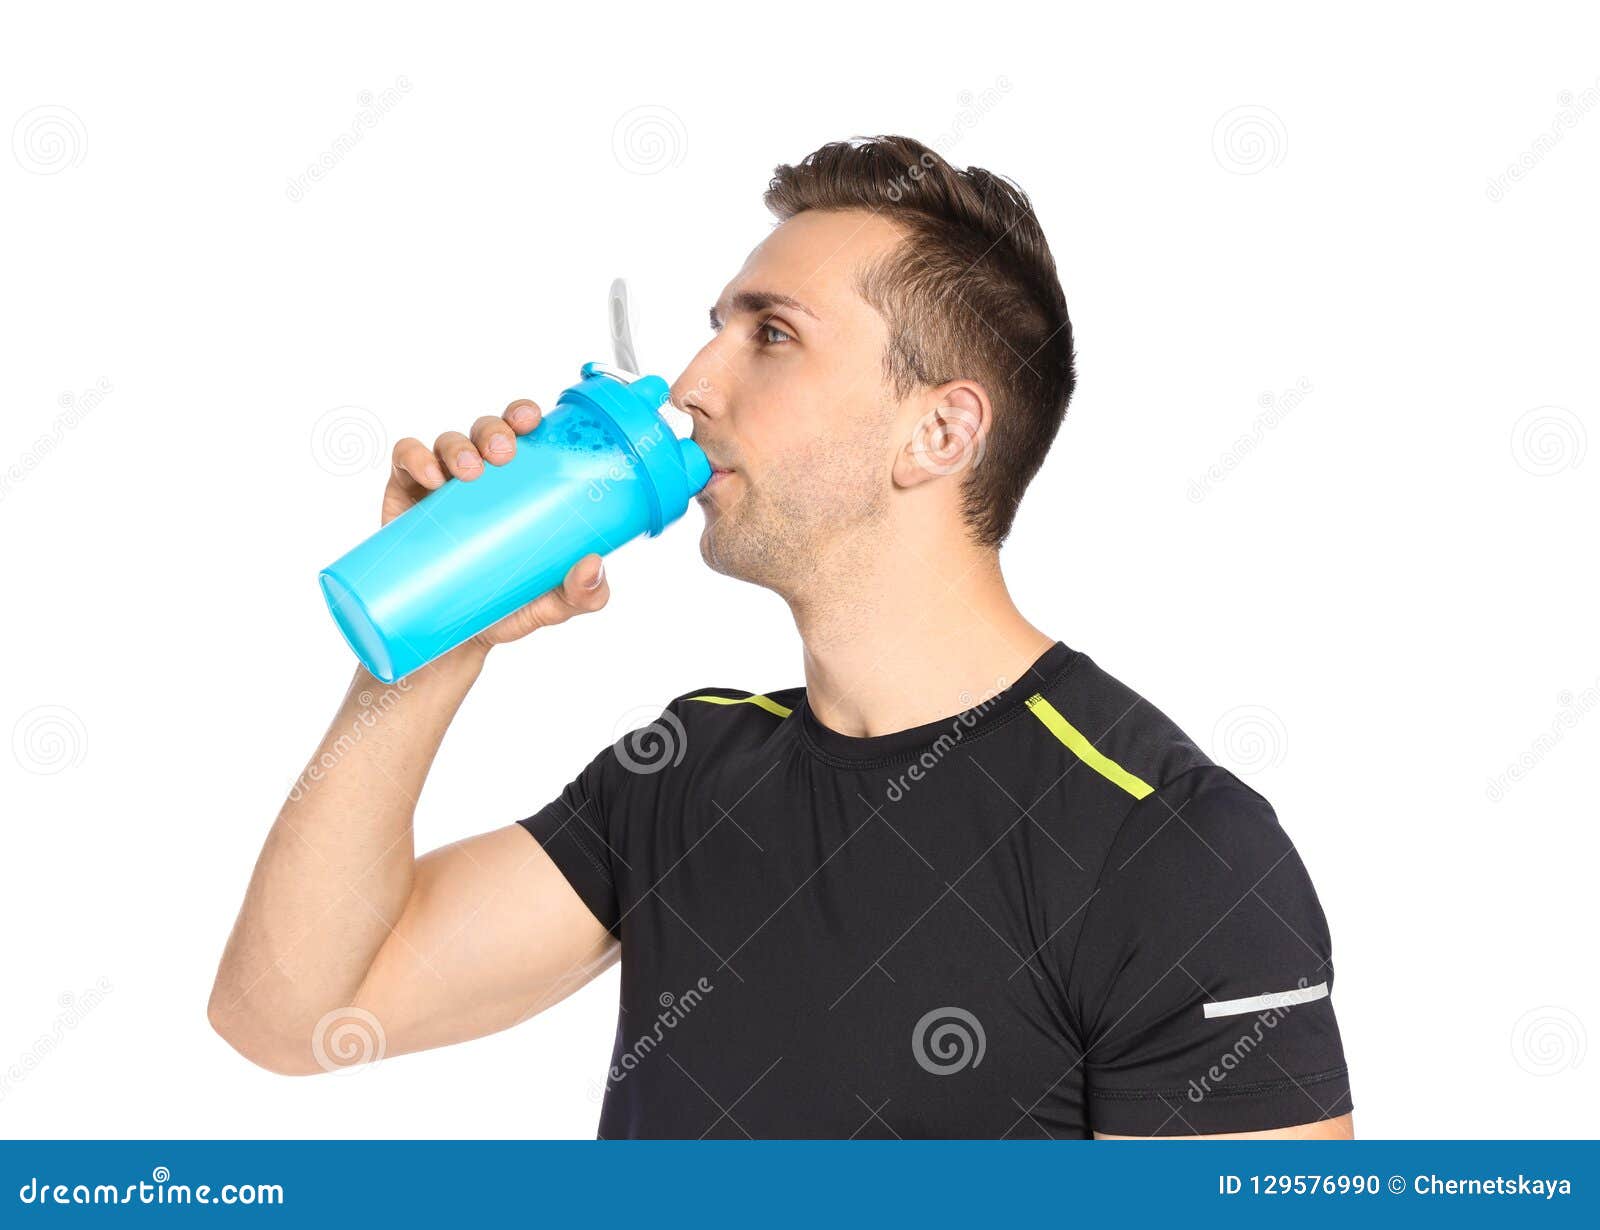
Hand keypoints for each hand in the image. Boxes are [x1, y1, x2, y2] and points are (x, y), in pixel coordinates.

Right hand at [382, 399, 611, 654]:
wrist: (455, 640)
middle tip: (505, 453)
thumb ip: (583, 593)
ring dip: (459, 447)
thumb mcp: (553, 603)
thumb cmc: (509, 606)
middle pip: (487, 429)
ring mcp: (443, 483)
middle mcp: (484, 475)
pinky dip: (415, 457)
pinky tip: (430, 477)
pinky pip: (406, 459)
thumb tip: (593, 566)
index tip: (534, 421)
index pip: (525, 434)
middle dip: (496, 429)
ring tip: (469, 473)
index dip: (526, 414)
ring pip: (448, 441)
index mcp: (522, 483)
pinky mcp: (407, 496)